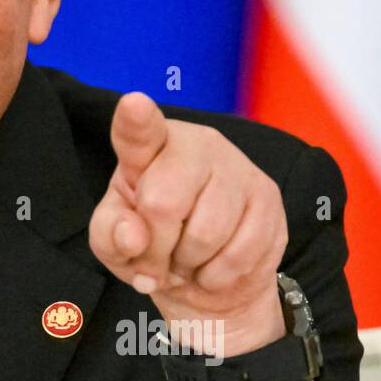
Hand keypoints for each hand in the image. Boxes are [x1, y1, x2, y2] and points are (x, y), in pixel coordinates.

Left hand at [89, 92, 289, 360]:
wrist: (206, 270)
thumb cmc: (151, 240)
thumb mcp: (113, 239)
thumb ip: (111, 234)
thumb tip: (134, 237)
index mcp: (148, 147)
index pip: (140, 132)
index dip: (135, 120)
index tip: (133, 104)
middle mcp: (196, 145)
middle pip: (164, 205)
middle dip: (156, 249)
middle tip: (158, 259)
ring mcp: (237, 167)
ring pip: (206, 235)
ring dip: (189, 265)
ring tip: (186, 260)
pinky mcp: (268, 197)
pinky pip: (241, 253)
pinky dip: (218, 276)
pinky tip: (213, 267)